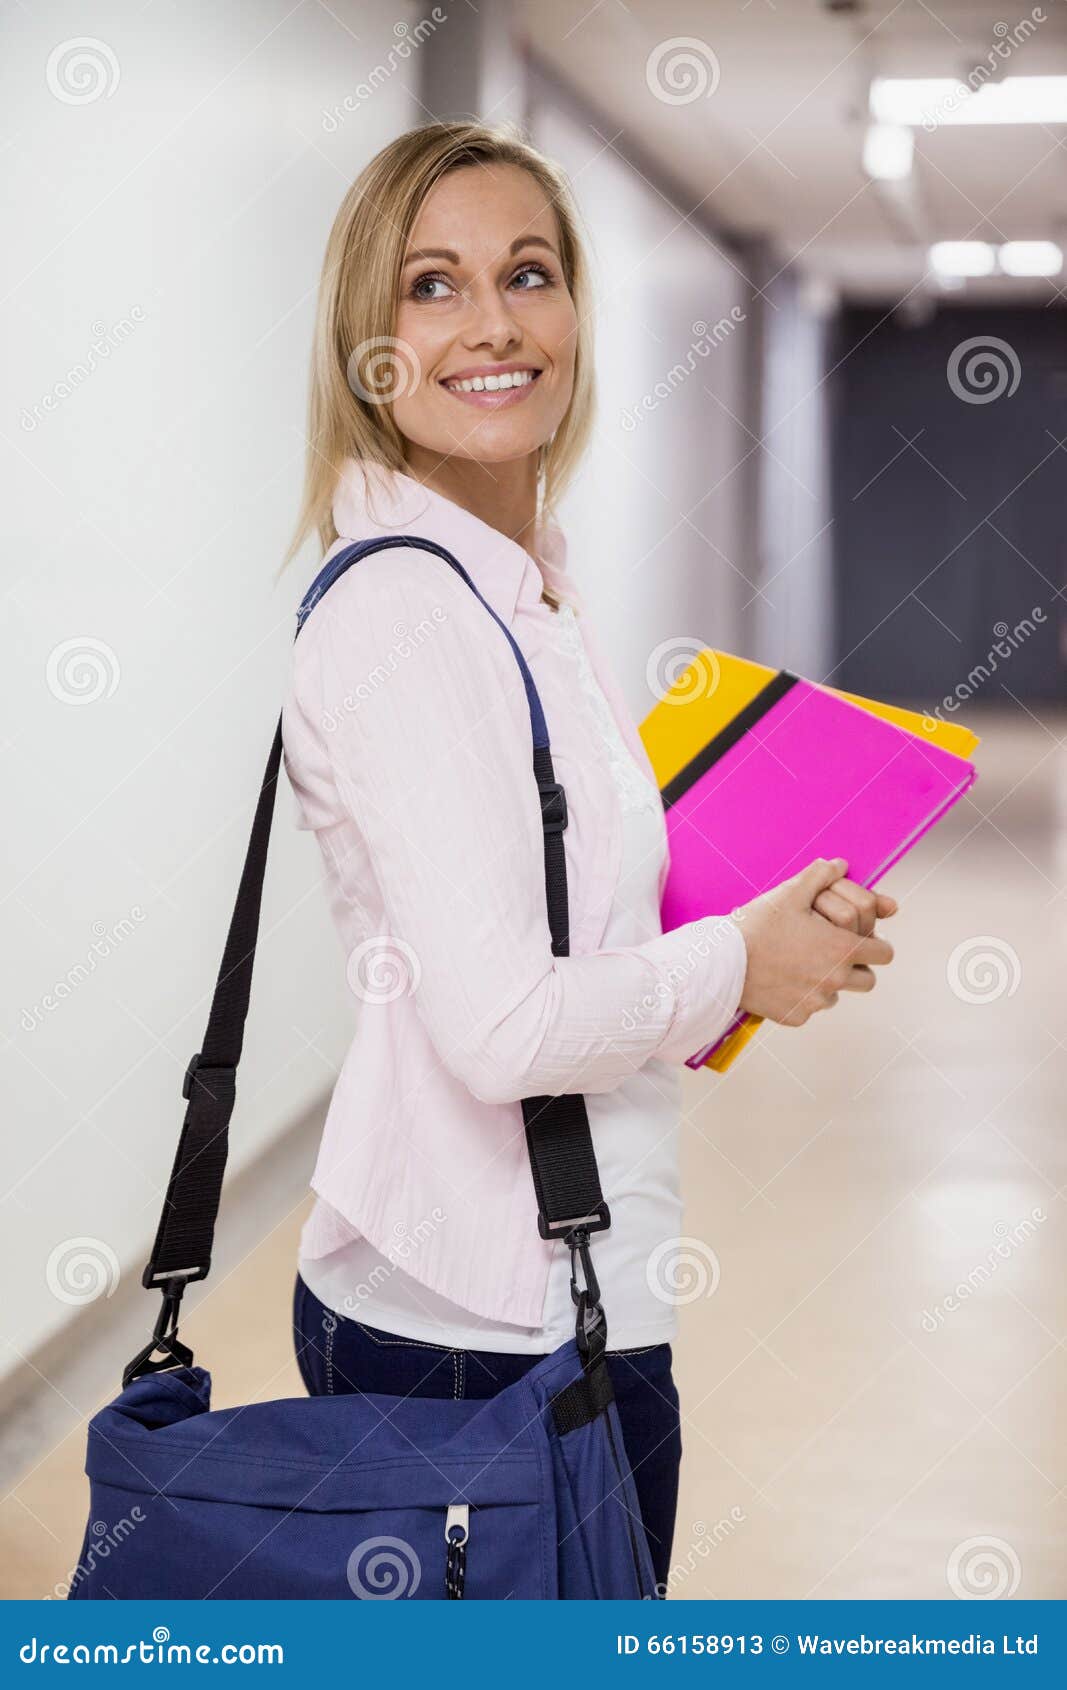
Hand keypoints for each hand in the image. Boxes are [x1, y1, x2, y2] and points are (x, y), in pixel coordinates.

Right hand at [732, 857, 894, 1026]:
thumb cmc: (758, 925)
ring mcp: (815, 1001)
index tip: (860, 938)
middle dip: (857, 967)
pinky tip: (781, 979)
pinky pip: (809, 1008)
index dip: (875, 943)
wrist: (721, 962)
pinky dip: (801, 996)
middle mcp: (835, 980)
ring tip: (801, 963)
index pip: (885, 954)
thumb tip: (839, 864)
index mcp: (842, 949)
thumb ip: (820, 876)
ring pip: (836, 995)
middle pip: (868, 980)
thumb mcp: (790, 893)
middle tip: (833, 952)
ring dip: (827, 982)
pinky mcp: (795, 1016)